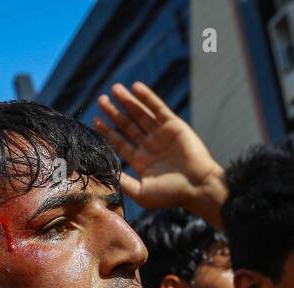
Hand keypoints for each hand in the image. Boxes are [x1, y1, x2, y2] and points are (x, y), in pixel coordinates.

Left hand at [93, 82, 226, 227]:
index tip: (95, 119)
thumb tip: (105, 174)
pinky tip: (135, 87)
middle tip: (101, 99)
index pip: (121, 142)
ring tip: (114, 89)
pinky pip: (158, 108)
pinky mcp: (173, 125)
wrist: (198, 186)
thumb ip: (124, 182)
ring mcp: (161, 134)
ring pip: (141, 114)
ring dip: (128, 101)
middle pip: (128, 125)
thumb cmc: (171, 194)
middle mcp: (150, 146)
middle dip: (114, 113)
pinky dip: (147, 97)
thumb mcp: (142, 193)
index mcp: (142, 161)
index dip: (108, 131)